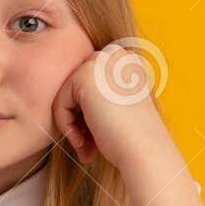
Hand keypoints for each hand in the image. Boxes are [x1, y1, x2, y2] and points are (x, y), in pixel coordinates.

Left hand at [51, 41, 166, 169]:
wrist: (144, 150)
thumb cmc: (135, 138)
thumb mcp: (119, 107)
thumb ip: (99, 97)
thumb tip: (73, 103)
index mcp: (126, 62)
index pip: (91, 84)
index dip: (88, 114)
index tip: (94, 137)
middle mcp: (114, 56)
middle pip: (77, 87)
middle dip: (78, 118)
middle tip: (86, 145)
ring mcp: (100, 63)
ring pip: (66, 95)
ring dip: (71, 124)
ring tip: (84, 147)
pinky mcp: (85, 77)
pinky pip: (59, 102)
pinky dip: (65, 125)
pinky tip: (81, 142)